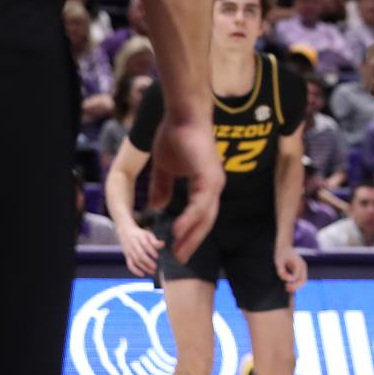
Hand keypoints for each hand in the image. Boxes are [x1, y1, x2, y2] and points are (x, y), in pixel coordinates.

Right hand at [119, 222, 162, 278]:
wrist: (124, 231)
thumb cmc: (139, 234)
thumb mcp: (147, 234)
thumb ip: (155, 240)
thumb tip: (163, 244)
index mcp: (140, 237)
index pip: (145, 245)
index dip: (151, 251)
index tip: (157, 256)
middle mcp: (133, 244)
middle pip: (140, 254)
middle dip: (147, 262)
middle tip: (155, 267)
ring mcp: (129, 251)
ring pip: (135, 260)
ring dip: (144, 267)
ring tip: (152, 271)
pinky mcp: (127, 256)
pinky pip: (130, 264)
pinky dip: (135, 270)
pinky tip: (142, 274)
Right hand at [148, 113, 222, 264]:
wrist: (183, 114)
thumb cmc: (175, 135)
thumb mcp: (165, 167)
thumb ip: (162, 186)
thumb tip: (159, 206)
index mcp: (206, 184)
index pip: (201, 216)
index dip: (190, 234)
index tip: (177, 250)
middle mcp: (214, 185)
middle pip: (207, 222)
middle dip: (193, 242)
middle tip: (179, 260)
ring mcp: (214, 180)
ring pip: (205, 217)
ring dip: (191, 236)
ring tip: (177, 253)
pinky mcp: (210, 175)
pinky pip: (201, 204)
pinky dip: (190, 219)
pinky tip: (177, 231)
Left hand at [275, 244, 308, 293]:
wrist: (284, 247)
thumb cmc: (281, 253)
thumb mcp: (278, 261)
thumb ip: (282, 271)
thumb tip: (287, 280)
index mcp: (299, 263)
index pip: (297, 276)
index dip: (291, 281)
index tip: (285, 283)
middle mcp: (303, 266)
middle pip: (303, 280)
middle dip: (295, 286)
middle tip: (286, 288)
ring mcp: (302, 269)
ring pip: (303, 281)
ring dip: (296, 287)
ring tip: (287, 289)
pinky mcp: (300, 271)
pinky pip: (300, 280)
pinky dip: (296, 285)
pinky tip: (290, 287)